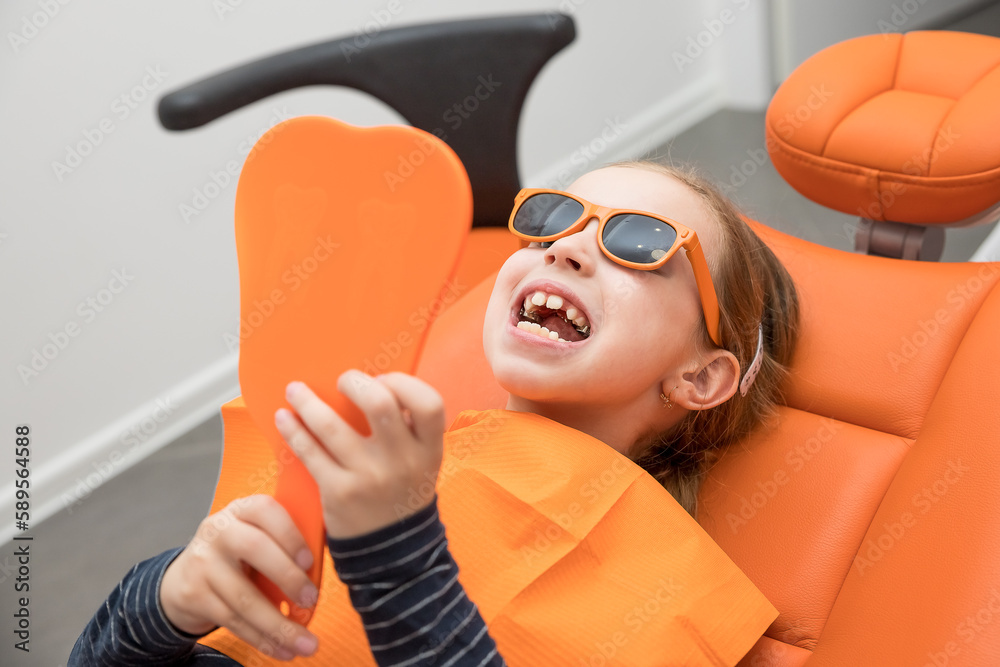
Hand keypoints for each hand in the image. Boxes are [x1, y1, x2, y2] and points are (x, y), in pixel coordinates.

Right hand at [160, 495, 318, 660]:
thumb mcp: (259, 535)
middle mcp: (218, 530)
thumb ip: (286, 542)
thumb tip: (323, 567)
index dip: (290, 534)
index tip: (310, 560)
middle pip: (254, 550)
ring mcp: (202, 563)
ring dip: (279, 626)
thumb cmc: (241, 554)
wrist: (186, 576)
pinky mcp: (194, 595)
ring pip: (243, 598)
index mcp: (242, 510)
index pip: (265, 510)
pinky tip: (282, 649)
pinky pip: (233, 621)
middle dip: (288, 578)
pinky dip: (262, 639)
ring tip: (305, 644)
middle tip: (311, 601)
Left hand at [275, 371, 445, 538]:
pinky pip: (309, 452)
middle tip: (342, 382)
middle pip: (380, 404)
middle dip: (354, 383)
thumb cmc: (402, 492)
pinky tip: (284, 418)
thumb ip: (407, 428)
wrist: (392, 552)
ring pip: (332, 426)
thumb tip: (368, 385)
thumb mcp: (421, 461)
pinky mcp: (338, 492)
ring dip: (308, 402)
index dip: (403, 383)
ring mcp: (369, 477)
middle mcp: (402, 461)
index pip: (428, 403)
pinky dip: (293, 430)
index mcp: (429, 450)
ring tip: (295, 390)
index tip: (382, 380)